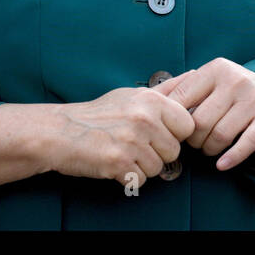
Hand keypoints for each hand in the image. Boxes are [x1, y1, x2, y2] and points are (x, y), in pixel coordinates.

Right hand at [46, 86, 193, 188]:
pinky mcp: (118, 162)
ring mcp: (132, 141)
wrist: (61, 131)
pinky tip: (115, 163)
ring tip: (123, 152)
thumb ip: (167, 90)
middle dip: (157, 153)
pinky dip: (128, 177)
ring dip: (142, 166)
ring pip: (158, 168)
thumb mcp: (133, 95)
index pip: (187, 126)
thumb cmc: (99, 114)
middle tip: (134, 144)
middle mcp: (144, 119)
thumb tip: (194, 74)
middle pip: (174, 151)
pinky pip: (140, 180)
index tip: (156, 133)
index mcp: (152, 100)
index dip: (174, 134)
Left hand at [154, 57, 254, 170]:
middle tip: (196, 142)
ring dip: (210, 149)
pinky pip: (246, 144)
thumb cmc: (234, 91)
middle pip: (200, 122)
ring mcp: (253, 99)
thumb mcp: (211, 80)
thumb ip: (183, 87)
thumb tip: (150, 97)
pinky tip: (222, 164)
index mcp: (216, 69)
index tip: (175, 130)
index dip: (174, 121)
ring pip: (220, 135)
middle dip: (194, 139)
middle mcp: (235, 81)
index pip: (182, 99)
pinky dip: (231, 158)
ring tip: (210, 148)